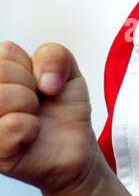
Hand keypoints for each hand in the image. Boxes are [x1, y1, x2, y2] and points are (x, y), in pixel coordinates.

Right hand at [0, 41, 100, 194]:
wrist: (74, 144)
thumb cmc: (61, 106)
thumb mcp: (68, 70)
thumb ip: (54, 56)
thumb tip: (44, 81)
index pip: (6, 51)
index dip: (31, 65)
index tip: (36, 82)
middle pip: (1, 71)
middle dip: (30, 85)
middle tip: (35, 102)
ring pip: (3, 98)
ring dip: (30, 106)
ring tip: (31, 117)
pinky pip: (11, 126)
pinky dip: (30, 128)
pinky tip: (30, 134)